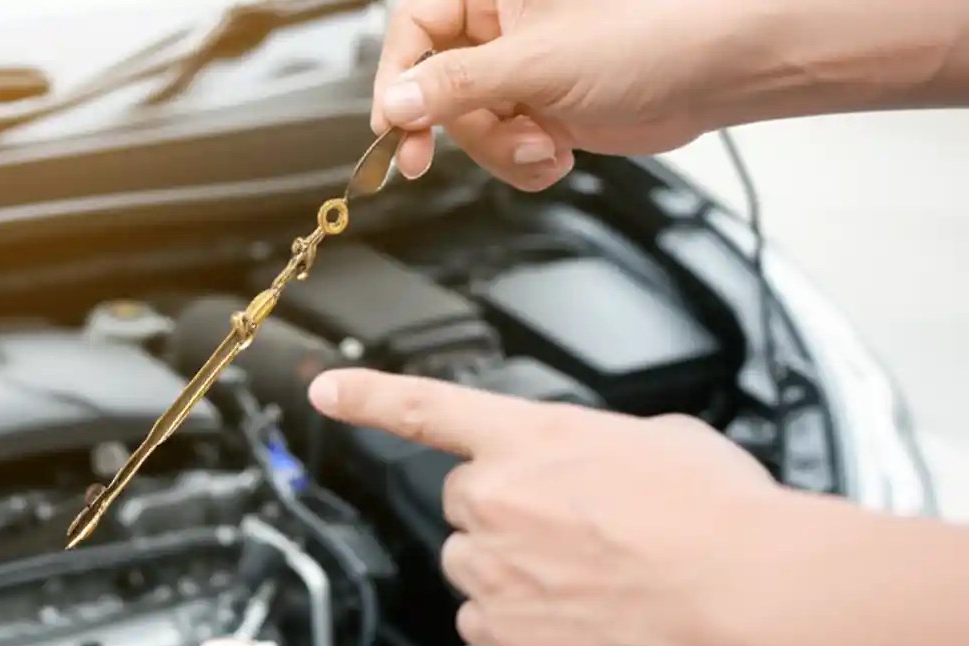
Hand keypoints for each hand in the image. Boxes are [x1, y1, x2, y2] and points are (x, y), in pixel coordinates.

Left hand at [308, 368, 790, 645]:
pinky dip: (516, 619)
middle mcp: (496, 495)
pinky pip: (482, 620)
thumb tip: (589, 469)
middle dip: (503, 510)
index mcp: (527, 436)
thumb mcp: (653, 439)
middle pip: (462, 500)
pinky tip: (572, 612)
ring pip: (473, 561)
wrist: (741, 585)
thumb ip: (590, 448)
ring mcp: (493, 565)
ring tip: (586, 572)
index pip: (423, 406)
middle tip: (570, 527)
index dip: (365, 395)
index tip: (326, 390)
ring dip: (511, 564)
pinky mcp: (500, 631)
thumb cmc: (713, 511)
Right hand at [374, 0, 748, 189]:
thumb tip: (398, 101)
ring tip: (543, 144)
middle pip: (436, 86)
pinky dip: (525, 160)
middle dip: (455, 127)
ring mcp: (523, 70)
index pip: (415, 29)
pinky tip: (559, 150)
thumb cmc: (650, 34)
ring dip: (501, 148)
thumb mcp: (535, 63)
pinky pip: (505, 145)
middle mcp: (503, 26)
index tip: (390, 124)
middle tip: (421, 159)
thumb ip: (456, 85)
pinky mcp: (543, 107)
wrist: (716, 73)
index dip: (395, 79)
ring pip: (470, 124)